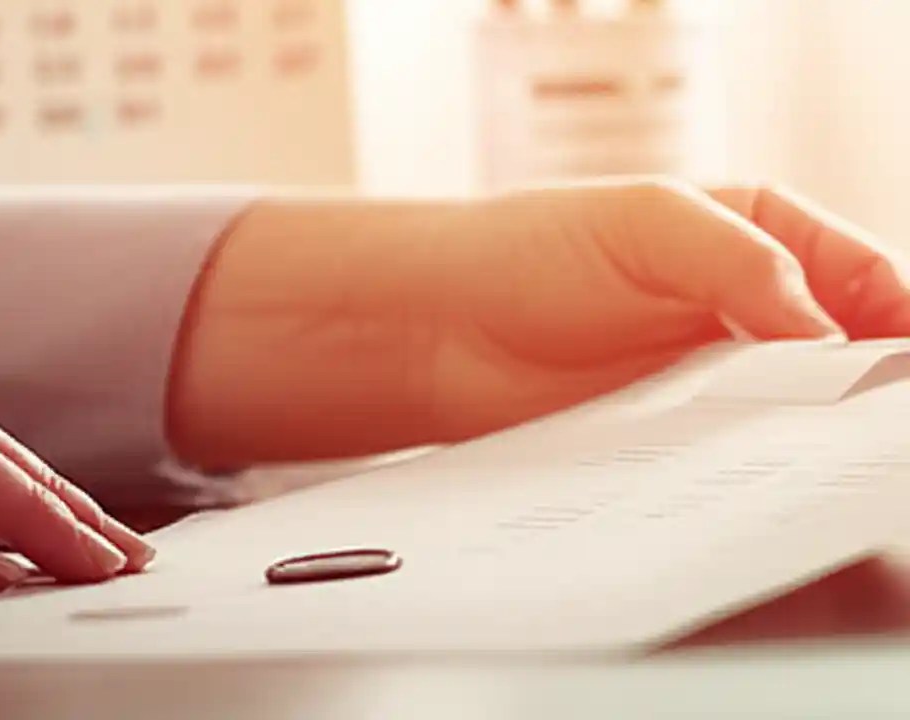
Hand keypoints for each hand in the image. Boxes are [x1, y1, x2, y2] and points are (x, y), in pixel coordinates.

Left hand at [171, 180, 909, 467]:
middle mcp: (742, 312)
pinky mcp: (668, 438)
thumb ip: (746, 264)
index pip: (866, 278)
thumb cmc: (529, 250)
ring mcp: (708, 380)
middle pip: (844, 355)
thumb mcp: (649, 222)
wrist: (434, 326)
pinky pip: (731, 460)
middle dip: (869, 390)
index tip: (904, 367)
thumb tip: (828, 331)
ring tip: (831, 462)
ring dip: (816, 437)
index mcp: (757, 237)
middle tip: (877, 429)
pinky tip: (762, 486)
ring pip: (795, 415)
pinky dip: (755, 472)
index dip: (899, 321)